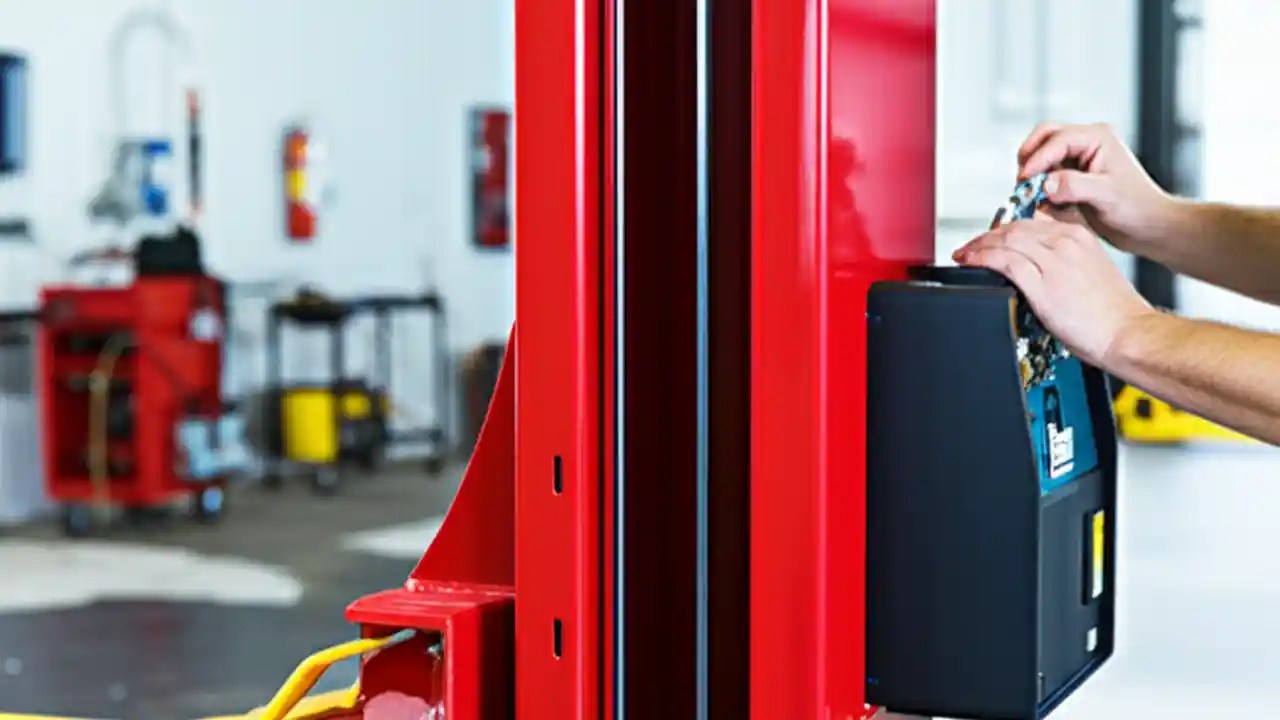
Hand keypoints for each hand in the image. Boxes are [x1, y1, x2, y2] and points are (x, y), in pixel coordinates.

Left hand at [953, 216, 1156, 367]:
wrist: (1129, 333)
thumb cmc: (1114, 312)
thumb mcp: (1090, 272)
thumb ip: (1065, 262)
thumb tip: (1039, 266)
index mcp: (1079, 237)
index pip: (1031, 221)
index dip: (1005, 228)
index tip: (991, 238)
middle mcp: (1065, 243)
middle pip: (1014, 227)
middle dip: (986, 235)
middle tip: (970, 246)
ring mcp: (1054, 261)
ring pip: (1005, 240)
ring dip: (978, 245)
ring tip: (964, 254)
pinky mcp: (1043, 283)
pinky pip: (1003, 261)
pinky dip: (982, 258)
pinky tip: (970, 261)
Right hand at [1018, 122, 1176, 252]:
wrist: (1149, 227)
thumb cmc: (1137, 208)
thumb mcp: (1106, 195)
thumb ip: (1074, 186)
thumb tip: (1044, 184)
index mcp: (1098, 138)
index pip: (1056, 138)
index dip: (1037, 158)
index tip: (1024, 180)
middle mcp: (1086, 143)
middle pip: (1044, 138)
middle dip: (1030, 160)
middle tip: (1022, 184)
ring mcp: (1078, 159)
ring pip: (1042, 157)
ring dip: (1034, 176)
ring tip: (1034, 197)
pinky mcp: (1073, 177)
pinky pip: (1046, 176)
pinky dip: (1041, 189)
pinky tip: (1048, 205)